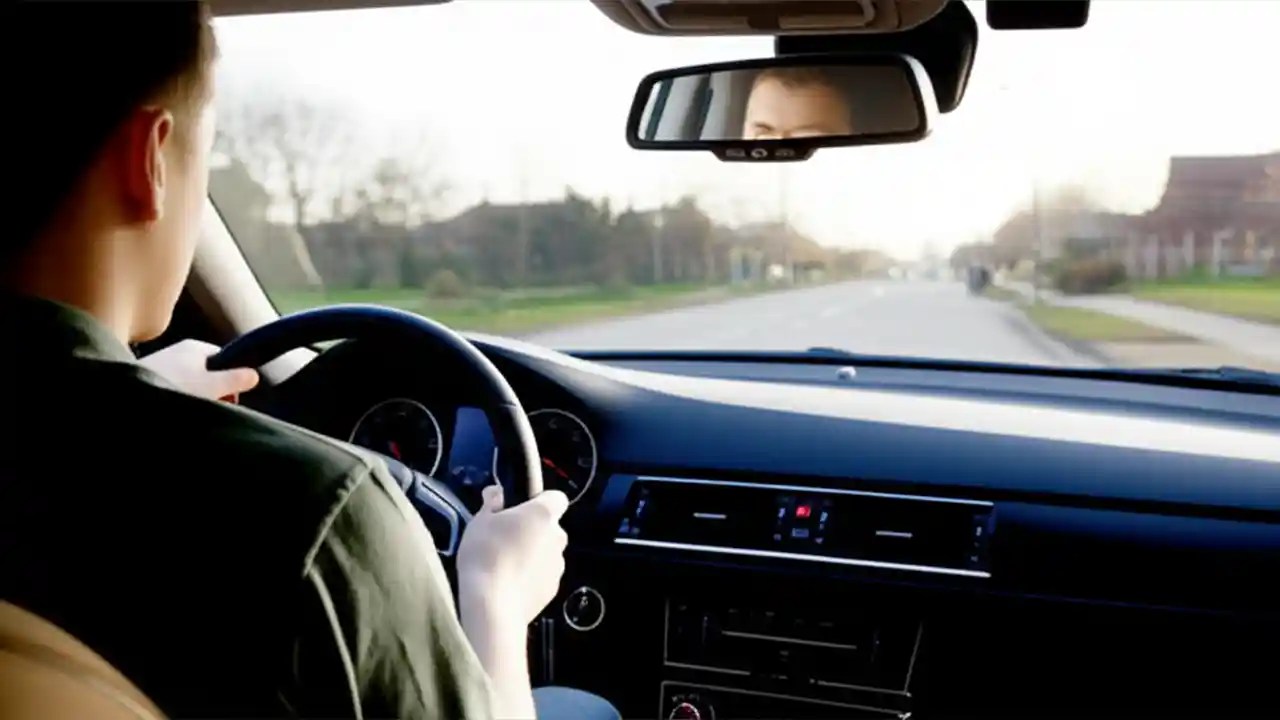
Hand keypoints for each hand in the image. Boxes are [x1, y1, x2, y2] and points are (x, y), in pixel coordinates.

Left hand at [138, 339, 258, 401]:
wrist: (128, 397)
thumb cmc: (174, 387)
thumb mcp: (214, 386)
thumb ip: (236, 380)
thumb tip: (254, 375)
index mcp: (195, 347)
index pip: (224, 361)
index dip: (232, 381)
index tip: (231, 401)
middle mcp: (177, 352)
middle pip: (206, 374)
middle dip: (213, 393)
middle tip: (211, 410)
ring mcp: (160, 366)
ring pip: (188, 384)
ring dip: (193, 400)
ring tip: (190, 413)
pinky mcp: (146, 381)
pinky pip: (170, 391)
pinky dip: (175, 402)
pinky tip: (172, 413)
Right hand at [457, 485, 568, 625]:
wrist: (493, 604)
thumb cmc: (485, 553)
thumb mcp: (480, 522)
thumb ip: (491, 504)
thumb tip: (496, 491)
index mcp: (543, 514)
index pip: (557, 498)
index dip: (542, 501)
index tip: (522, 508)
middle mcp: (557, 537)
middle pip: (551, 528)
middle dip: (535, 530)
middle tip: (508, 537)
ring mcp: (558, 565)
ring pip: (548, 553)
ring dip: (534, 554)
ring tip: (506, 565)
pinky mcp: (553, 590)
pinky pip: (544, 575)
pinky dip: (533, 577)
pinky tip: (511, 584)